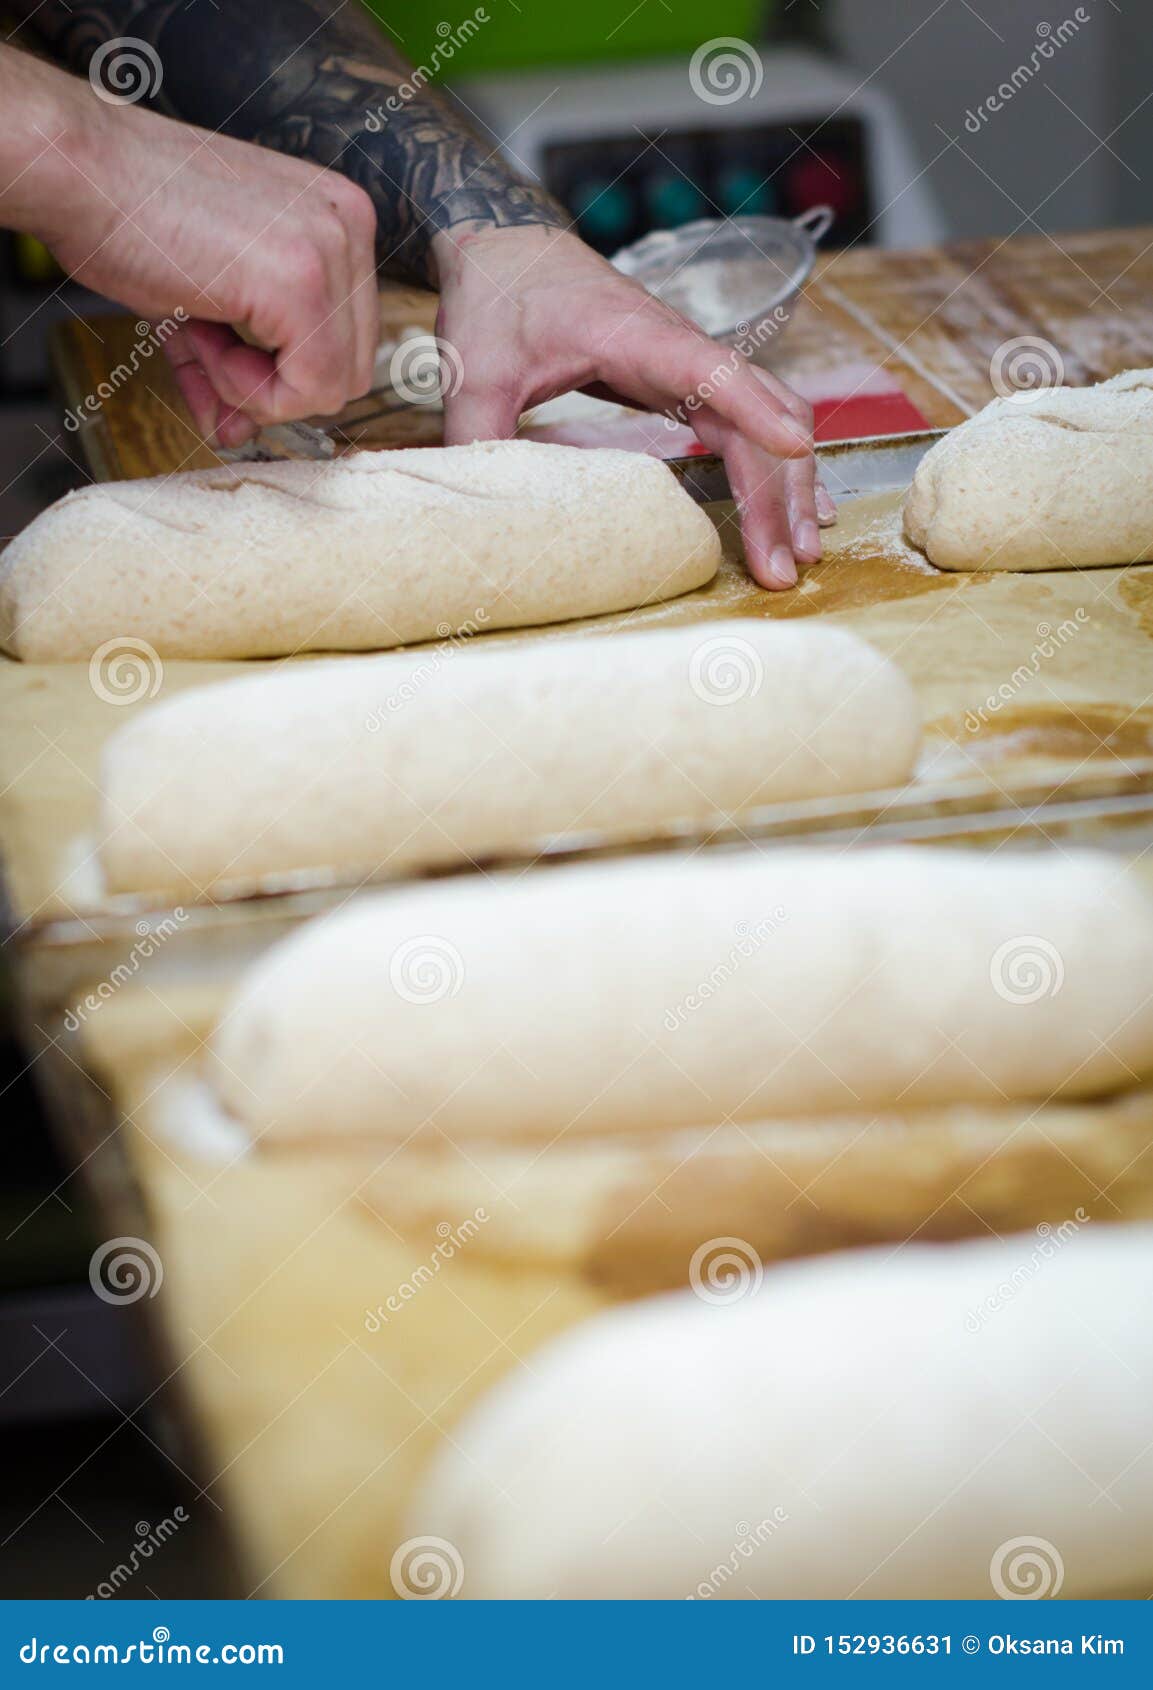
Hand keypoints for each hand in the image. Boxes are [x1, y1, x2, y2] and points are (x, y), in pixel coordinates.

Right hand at [28, 75, 378, 446]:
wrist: (75, 169)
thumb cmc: (129, 213)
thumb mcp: (208, 298)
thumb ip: (239, 365)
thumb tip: (238, 433)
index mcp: (337, 217)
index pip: (349, 338)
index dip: (284, 368)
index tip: (220, 348)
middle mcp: (349, 225)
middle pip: (350, 369)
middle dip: (276, 385)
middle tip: (206, 345)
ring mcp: (332, 250)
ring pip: (333, 388)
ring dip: (257, 387)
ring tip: (200, 332)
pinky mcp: (303, 283)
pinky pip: (306, 390)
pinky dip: (249, 390)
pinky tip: (203, 336)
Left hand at [432, 224, 833, 587]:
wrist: (505, 248)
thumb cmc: (497, 298)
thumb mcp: (475, 371)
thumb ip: (476, 437)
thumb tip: (478, 508)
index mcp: (637, 336)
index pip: (714, 371)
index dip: (757, 410)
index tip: (794, 451)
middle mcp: (680, 349)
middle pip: (758, 415)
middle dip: (780, 489)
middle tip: (788, 563)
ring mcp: (690, 367)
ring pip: (766, 421)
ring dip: (789, 485)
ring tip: (803, 551)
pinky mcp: (684, 383)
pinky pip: (748, 426)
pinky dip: (774, 467)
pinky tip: (792, 509)